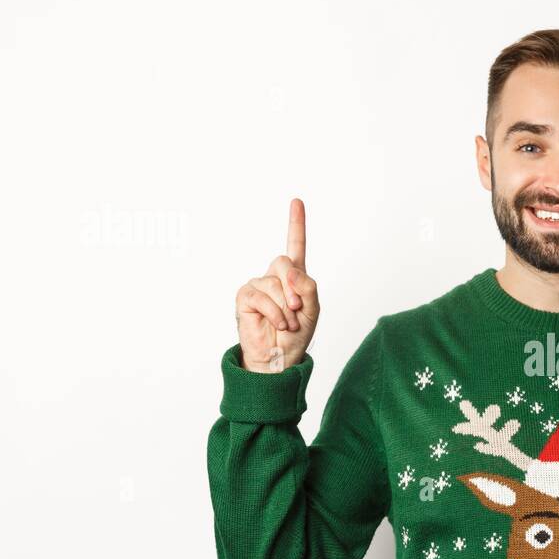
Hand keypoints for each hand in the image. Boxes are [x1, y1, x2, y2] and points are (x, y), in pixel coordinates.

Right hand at [235, 198, 319, 372]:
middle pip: (284, 261)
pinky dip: (276, 313)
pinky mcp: (245, 297)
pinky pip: (262, 296)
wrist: (280, 358)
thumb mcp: (313, 309)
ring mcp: (258, 286)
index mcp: (294, 278)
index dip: (296, 223)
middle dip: (294, 286)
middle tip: (297, 308)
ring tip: (287, 323)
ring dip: (287, 307)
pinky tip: (278, 324)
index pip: (295, 245)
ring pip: (275, 282)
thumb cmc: (296, 335)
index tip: (296, 201)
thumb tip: (291, 273)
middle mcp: (275, 277)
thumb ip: (308, 287)